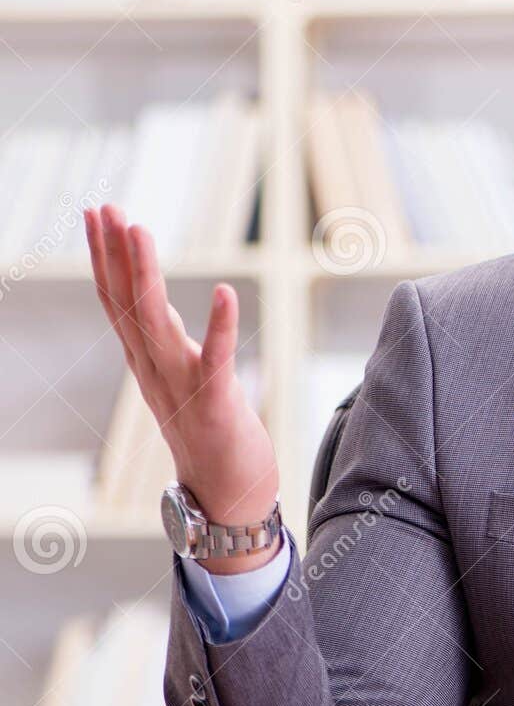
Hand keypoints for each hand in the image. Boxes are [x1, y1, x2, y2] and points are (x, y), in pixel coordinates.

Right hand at [86, 203, 281, 570]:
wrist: (226, 498)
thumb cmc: (210, 436)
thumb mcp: (183, 379)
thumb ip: (168, 343)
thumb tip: (160, 305)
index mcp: (147, 362)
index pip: (117, 301)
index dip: (105, 256)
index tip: (95, 213)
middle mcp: (155, 371)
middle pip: (127, 303)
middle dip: (115, 254)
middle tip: (106, 208)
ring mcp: (182, 387)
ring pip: (156, 323)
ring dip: (148, 275)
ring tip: (141, 230)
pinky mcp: (217, 404)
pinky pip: (217, 359)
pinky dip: (220, 325)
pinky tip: (226, 291)